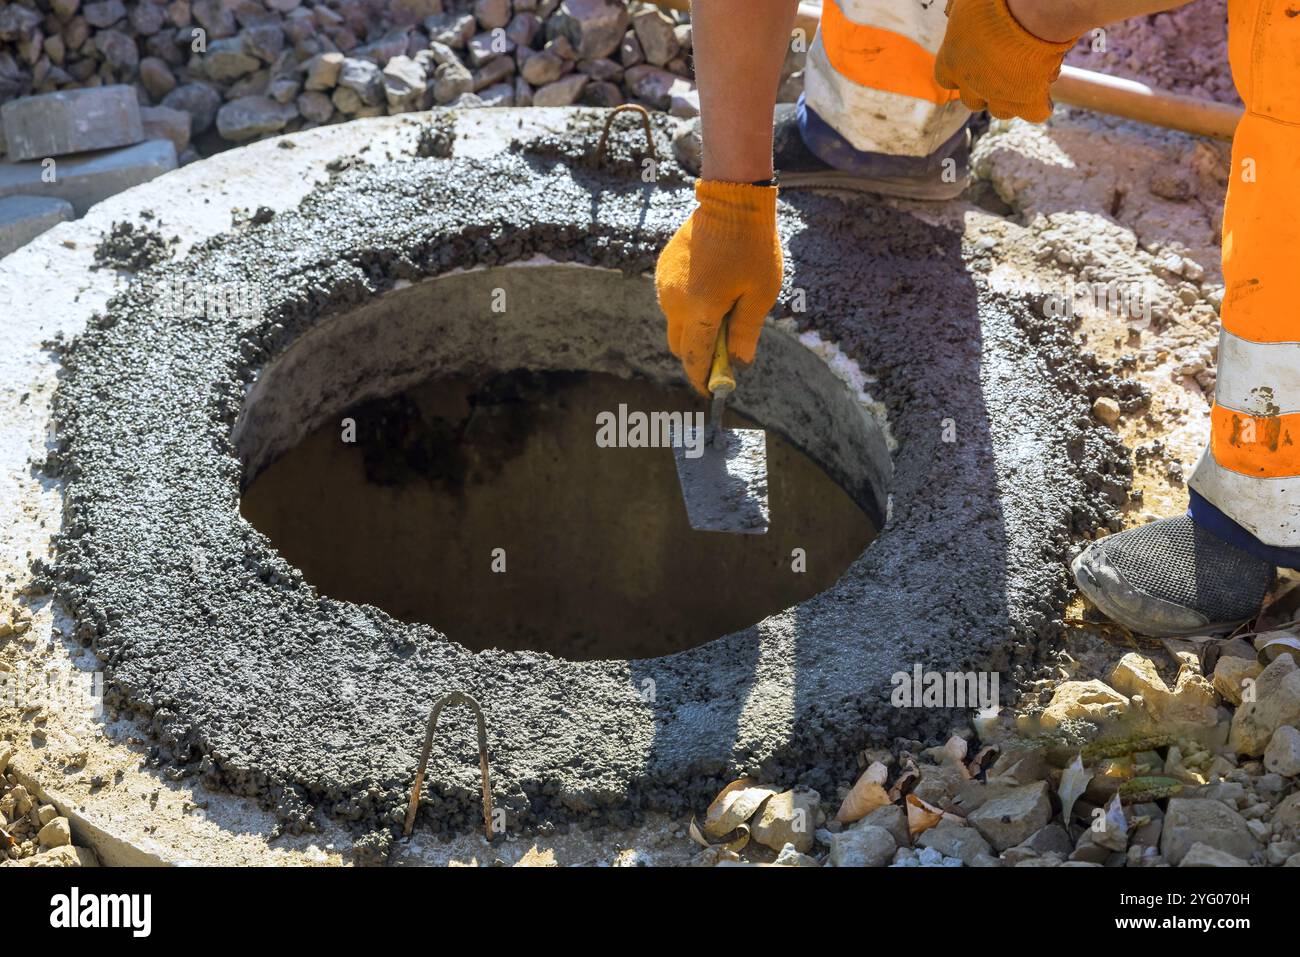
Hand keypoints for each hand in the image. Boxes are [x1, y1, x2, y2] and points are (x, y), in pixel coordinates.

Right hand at [655, 180, 782, 394]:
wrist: (731, 200)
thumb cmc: (752, 246)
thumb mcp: (761, 293)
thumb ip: (746, 331)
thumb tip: (739, 362)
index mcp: (701, 310)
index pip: (695, 358)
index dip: (702, 379)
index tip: (711, 390)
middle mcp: (676, 301)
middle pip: (679, 346)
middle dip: (697, 355)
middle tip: (722, 350)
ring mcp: (665, 285)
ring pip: (675, 323)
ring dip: (693, 328)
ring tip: (723, 308)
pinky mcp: (663, 269)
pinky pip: (671, 300)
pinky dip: (688, 306)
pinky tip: (710, 287)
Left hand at [935, 0, 1078, 121]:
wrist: (1028, 10)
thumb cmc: (995, 0)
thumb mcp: (965, 2)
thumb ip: (958, 10)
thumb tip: (954, 8)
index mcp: (950, 60)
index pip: (946, 78)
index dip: (960, 72)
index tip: (973, 61)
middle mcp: (970, 84)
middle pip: (972, 101)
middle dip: (985, 89)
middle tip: (1002, 70)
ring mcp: (999, 96)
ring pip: (1001, 111)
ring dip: (1011, 99)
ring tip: (1025, 79)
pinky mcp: (1028, 101)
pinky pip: (1035, 113)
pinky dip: (1040, 105)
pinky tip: (1045, 93)